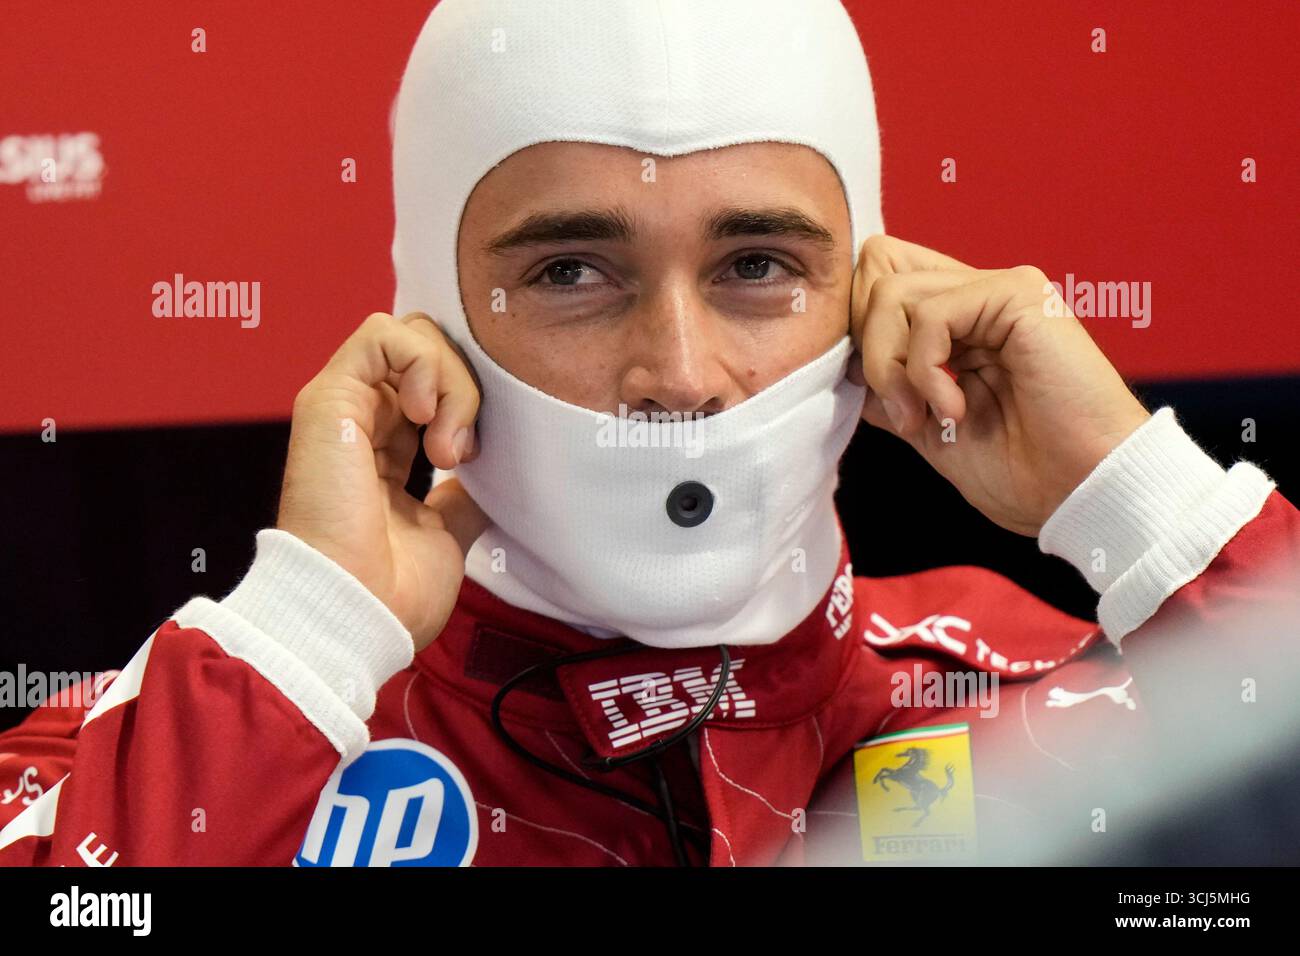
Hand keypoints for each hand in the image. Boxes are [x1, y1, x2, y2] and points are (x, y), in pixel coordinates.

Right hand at [276, 312, 488, 650]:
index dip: (468, 402)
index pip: (433, 386)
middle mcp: (361, 421)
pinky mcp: (330, 396)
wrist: (358, 612)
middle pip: (428, 352)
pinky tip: (428, 417)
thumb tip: (489, 478)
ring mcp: (344, 406)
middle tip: (463, 454)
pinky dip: (423, 365)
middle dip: (466, 387)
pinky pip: (383, 334)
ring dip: (451, 383)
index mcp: (384, 451)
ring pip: (413, 337)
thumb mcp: (447, 534)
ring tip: (447, 448)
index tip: (476, 458)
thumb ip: (462, 497)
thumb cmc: (392, 593)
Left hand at [849, 235, 1150, 536]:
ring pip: (891, 292)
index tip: (877, 397)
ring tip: (926, 416)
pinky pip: (931, 313)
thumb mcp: (930, 430)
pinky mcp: (1018, 294)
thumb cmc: (1025, 472)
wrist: (1084, 492)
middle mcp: (979, 296)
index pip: (878, 280)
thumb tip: (846, 366)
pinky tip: (954, 409)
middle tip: (902, 412)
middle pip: (873, 276)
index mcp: (961, 323)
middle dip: (867, 350)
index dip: (858, 331)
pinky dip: (924, 369)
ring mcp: (999, 290)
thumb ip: (890, 390)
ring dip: (891, 366)